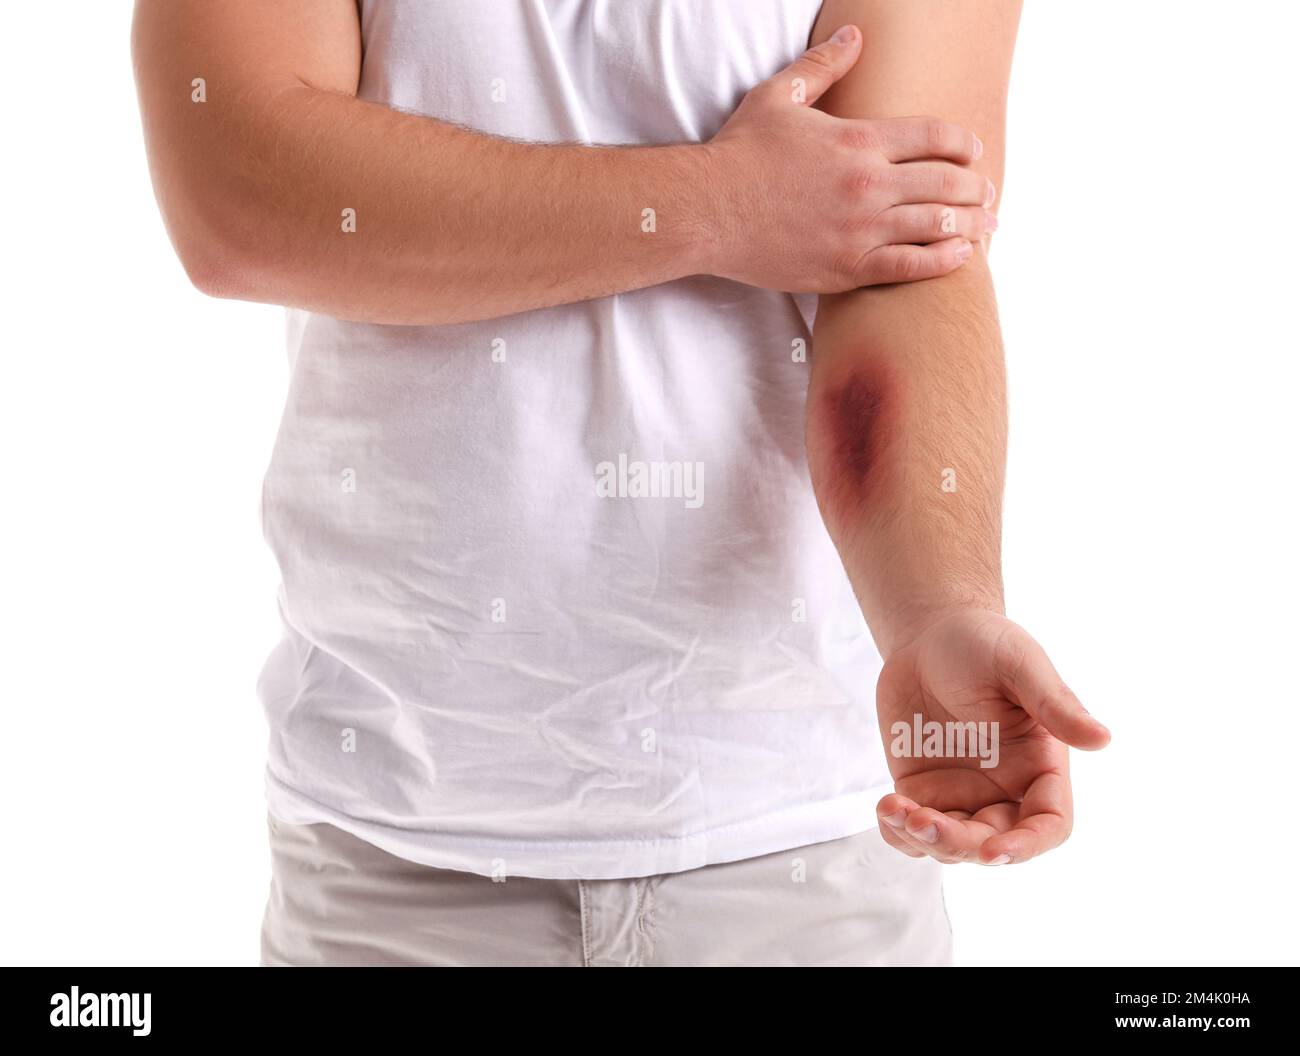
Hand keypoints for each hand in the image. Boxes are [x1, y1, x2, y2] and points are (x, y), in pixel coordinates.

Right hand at [704, 24, 995, 292]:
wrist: (706, 211)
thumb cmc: (738, 154)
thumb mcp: (780, 96)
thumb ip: (824, 66)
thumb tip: (854, 33)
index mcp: (858, 139)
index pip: (934, 137)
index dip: (963, 143)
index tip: (973, 151)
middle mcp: (868, 184)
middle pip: (946, 182)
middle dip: (975, 186)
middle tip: (986, 192)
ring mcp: (860, 230)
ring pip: (937, 225)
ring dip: (970, 223)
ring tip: (985, 223)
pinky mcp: (847, 267)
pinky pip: (912, 266)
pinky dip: (944, 260)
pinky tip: (961, 255)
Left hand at [874, 609, 1109, 864]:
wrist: (930, 636)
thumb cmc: (984, 643)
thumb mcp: (1020, 664)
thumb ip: (1055, 704)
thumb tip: (1102, 739)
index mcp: (1039, 765)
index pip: (1048, 824)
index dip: (1026, 845)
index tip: (994, 849)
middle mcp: (1004, 789)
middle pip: (992, 842)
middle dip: (960, 843)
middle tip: (924, 820)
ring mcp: (961, 793)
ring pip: (950, 844)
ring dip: (923, 839)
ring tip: (895, 808)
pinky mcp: (921, 788)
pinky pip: (911, 830)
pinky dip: (897, 832)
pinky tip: (885, 808)